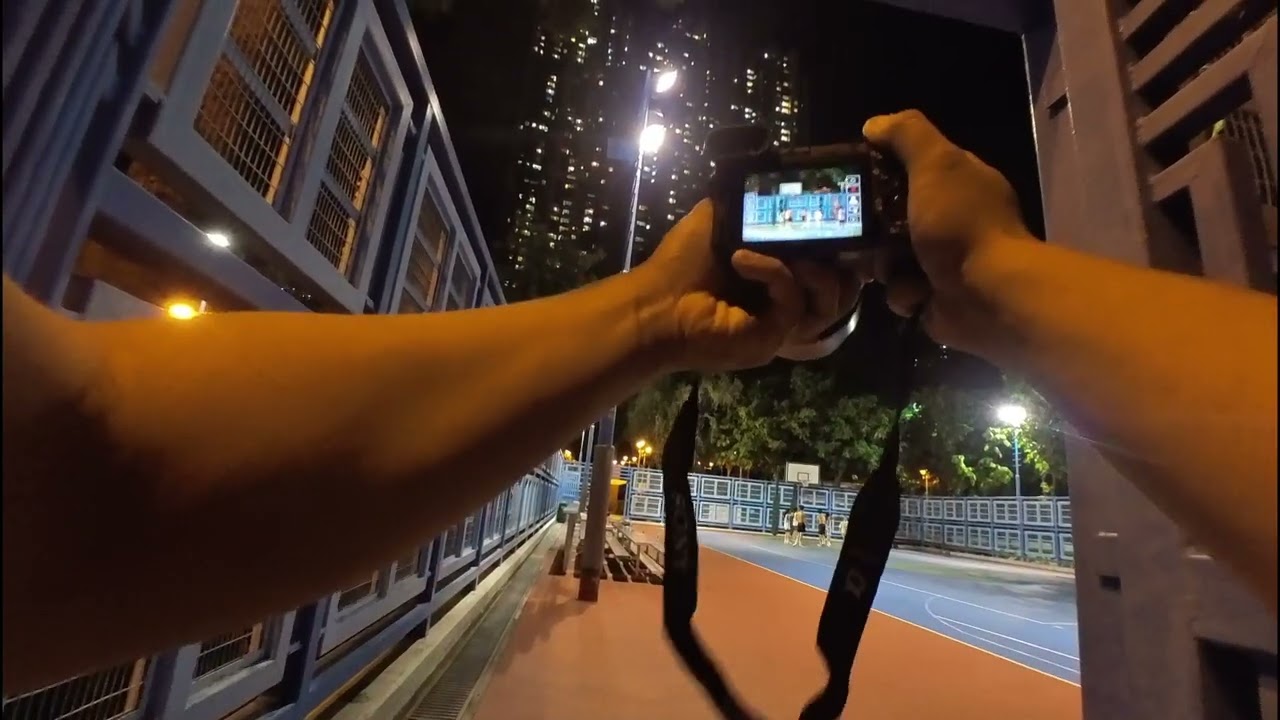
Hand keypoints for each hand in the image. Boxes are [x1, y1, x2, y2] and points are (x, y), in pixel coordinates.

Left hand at [632, 200, 862, 372]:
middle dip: (842, 259)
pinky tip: (743, 259)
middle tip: (827, 230)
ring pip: (828, 299)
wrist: (655, 303)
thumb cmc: (680, 264)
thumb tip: (769, 176)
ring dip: (812, 267)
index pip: (828, 264)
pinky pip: (793, 300)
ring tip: (784, 245)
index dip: (839, 245)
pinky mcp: (774, 336)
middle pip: (841, 287)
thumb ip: (746, 202)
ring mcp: (782, 324)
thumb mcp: (716, 219)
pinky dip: (774, 273)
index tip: (839, 216)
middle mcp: (784, 302)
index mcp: (776, 276)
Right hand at [859, 110, 1033, 349]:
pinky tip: (916, 293)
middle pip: (893, 217)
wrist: (988, 292)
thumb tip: (874, 124)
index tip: (855, 181)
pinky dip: (905, 294)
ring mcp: (945, 260)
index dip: (880, 172)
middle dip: (873, 228)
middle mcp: (952, 219)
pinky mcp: (936, 297)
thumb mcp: (935, 163)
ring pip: (890, 258)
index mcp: (958, 182)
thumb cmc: (960, 223)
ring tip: (888, 268)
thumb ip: (907, 134)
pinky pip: (902, 292)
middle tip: (854, 232)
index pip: (910, 169)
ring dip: (885, 266)